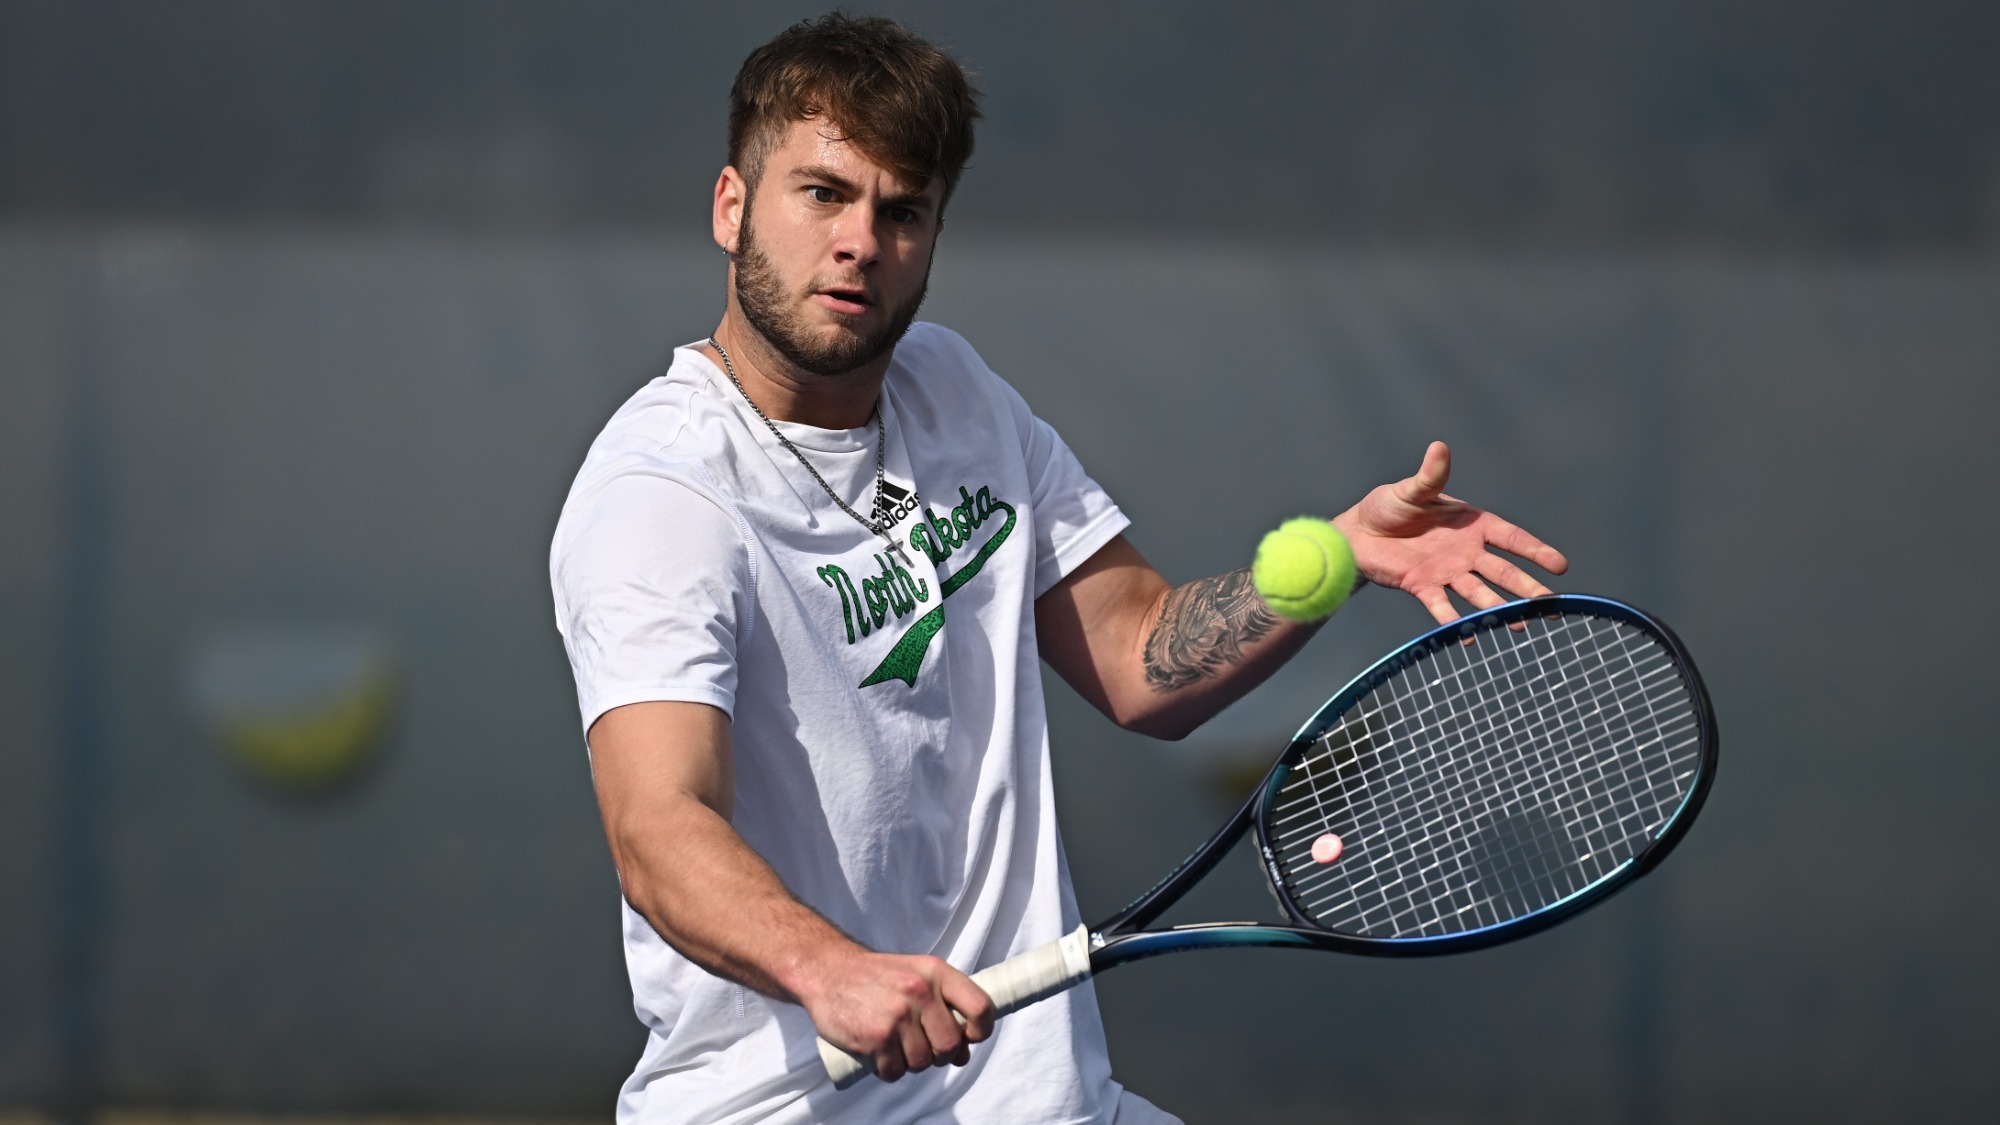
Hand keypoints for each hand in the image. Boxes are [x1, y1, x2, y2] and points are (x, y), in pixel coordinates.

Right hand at [795, 947, 995, 1081]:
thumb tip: (964, 1052)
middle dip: (939, 1054)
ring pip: (923, 1062)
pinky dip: (888, 1070)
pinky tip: (880, 1055)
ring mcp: (898, 1015)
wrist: (827, 971)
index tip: (968, 1037)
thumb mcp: (916, 975)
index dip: (980, 1031)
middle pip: (951, 1045)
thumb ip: (943, 1006)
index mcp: (936, 973)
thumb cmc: (876, 977)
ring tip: (895, 1046)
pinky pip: (895, 1072)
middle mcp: (920, 992)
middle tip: (920, 1045)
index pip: (980, 1007)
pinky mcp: (876, 1037)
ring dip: (910, 1063)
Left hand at [1333, 441, 1567, 625]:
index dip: (1536, 551)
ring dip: (1498, 609)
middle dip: (1527, 589)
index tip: (1560, 566)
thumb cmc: (1390, 506)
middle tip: (1549, 608)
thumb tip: (1439, 447)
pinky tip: (1468, 636)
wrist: (1359, 532)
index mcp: (1473, 524)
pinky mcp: (1423, 586)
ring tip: (1518, 626)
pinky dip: (1453, 621)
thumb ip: (1429, 476)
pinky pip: (1441, 607)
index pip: (1511, 539)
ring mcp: (1447, 572)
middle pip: (1503, 572)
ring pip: (1479, 593)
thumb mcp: (1411, 490)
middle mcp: (1466, 551)